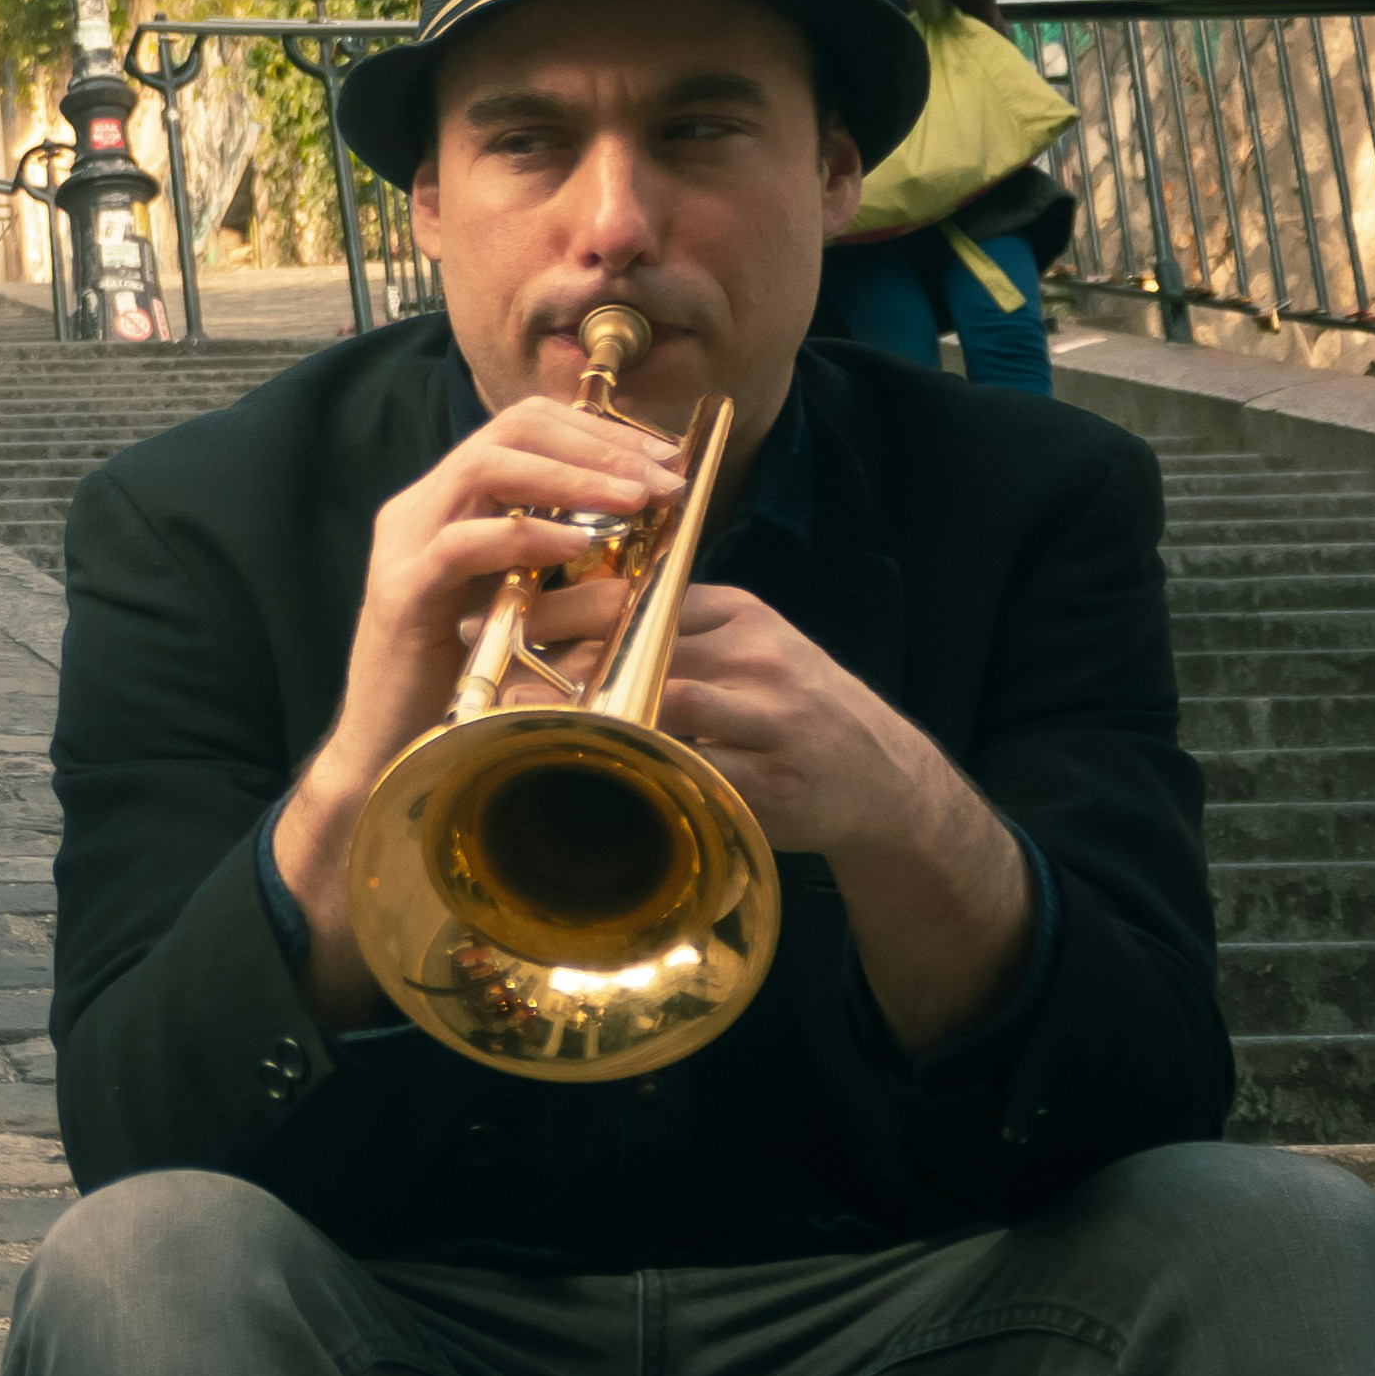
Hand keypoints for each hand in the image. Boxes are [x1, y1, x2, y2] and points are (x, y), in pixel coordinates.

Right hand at [271, 389, 686, 1007]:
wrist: (394, 747)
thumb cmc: (462, 681)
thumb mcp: (531, 610)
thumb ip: (572, 572)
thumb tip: (646, 546)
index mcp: (450, 500)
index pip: (527, 426)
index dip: (601, 431)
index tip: (668, 458)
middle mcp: (420, 507)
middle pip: (511, 429)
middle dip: (599, 445)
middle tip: (666, 476)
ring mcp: (405, 545)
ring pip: (487, 467)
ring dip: (574, 477)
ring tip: (637, 500)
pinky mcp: (401, 592)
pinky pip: (465, 543)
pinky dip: (527, 537)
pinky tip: (579, 544)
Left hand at [507, 580, 939, 861]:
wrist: (883, 778)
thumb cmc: (793, 710)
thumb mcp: (746, 650)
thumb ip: (676, 633)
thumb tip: (571, 616)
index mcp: (737, 614)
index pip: (639, 598)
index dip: (565, 609)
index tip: (501, 616)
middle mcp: (754, 653)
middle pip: (641, 644)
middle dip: (560, 659)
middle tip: (492, 673)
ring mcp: (767, 713)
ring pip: (664, 699)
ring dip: (588, 712)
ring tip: (521, 722)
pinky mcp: (770, 775)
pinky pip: (693, 766)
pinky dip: (640, 767)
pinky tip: (589, 770)